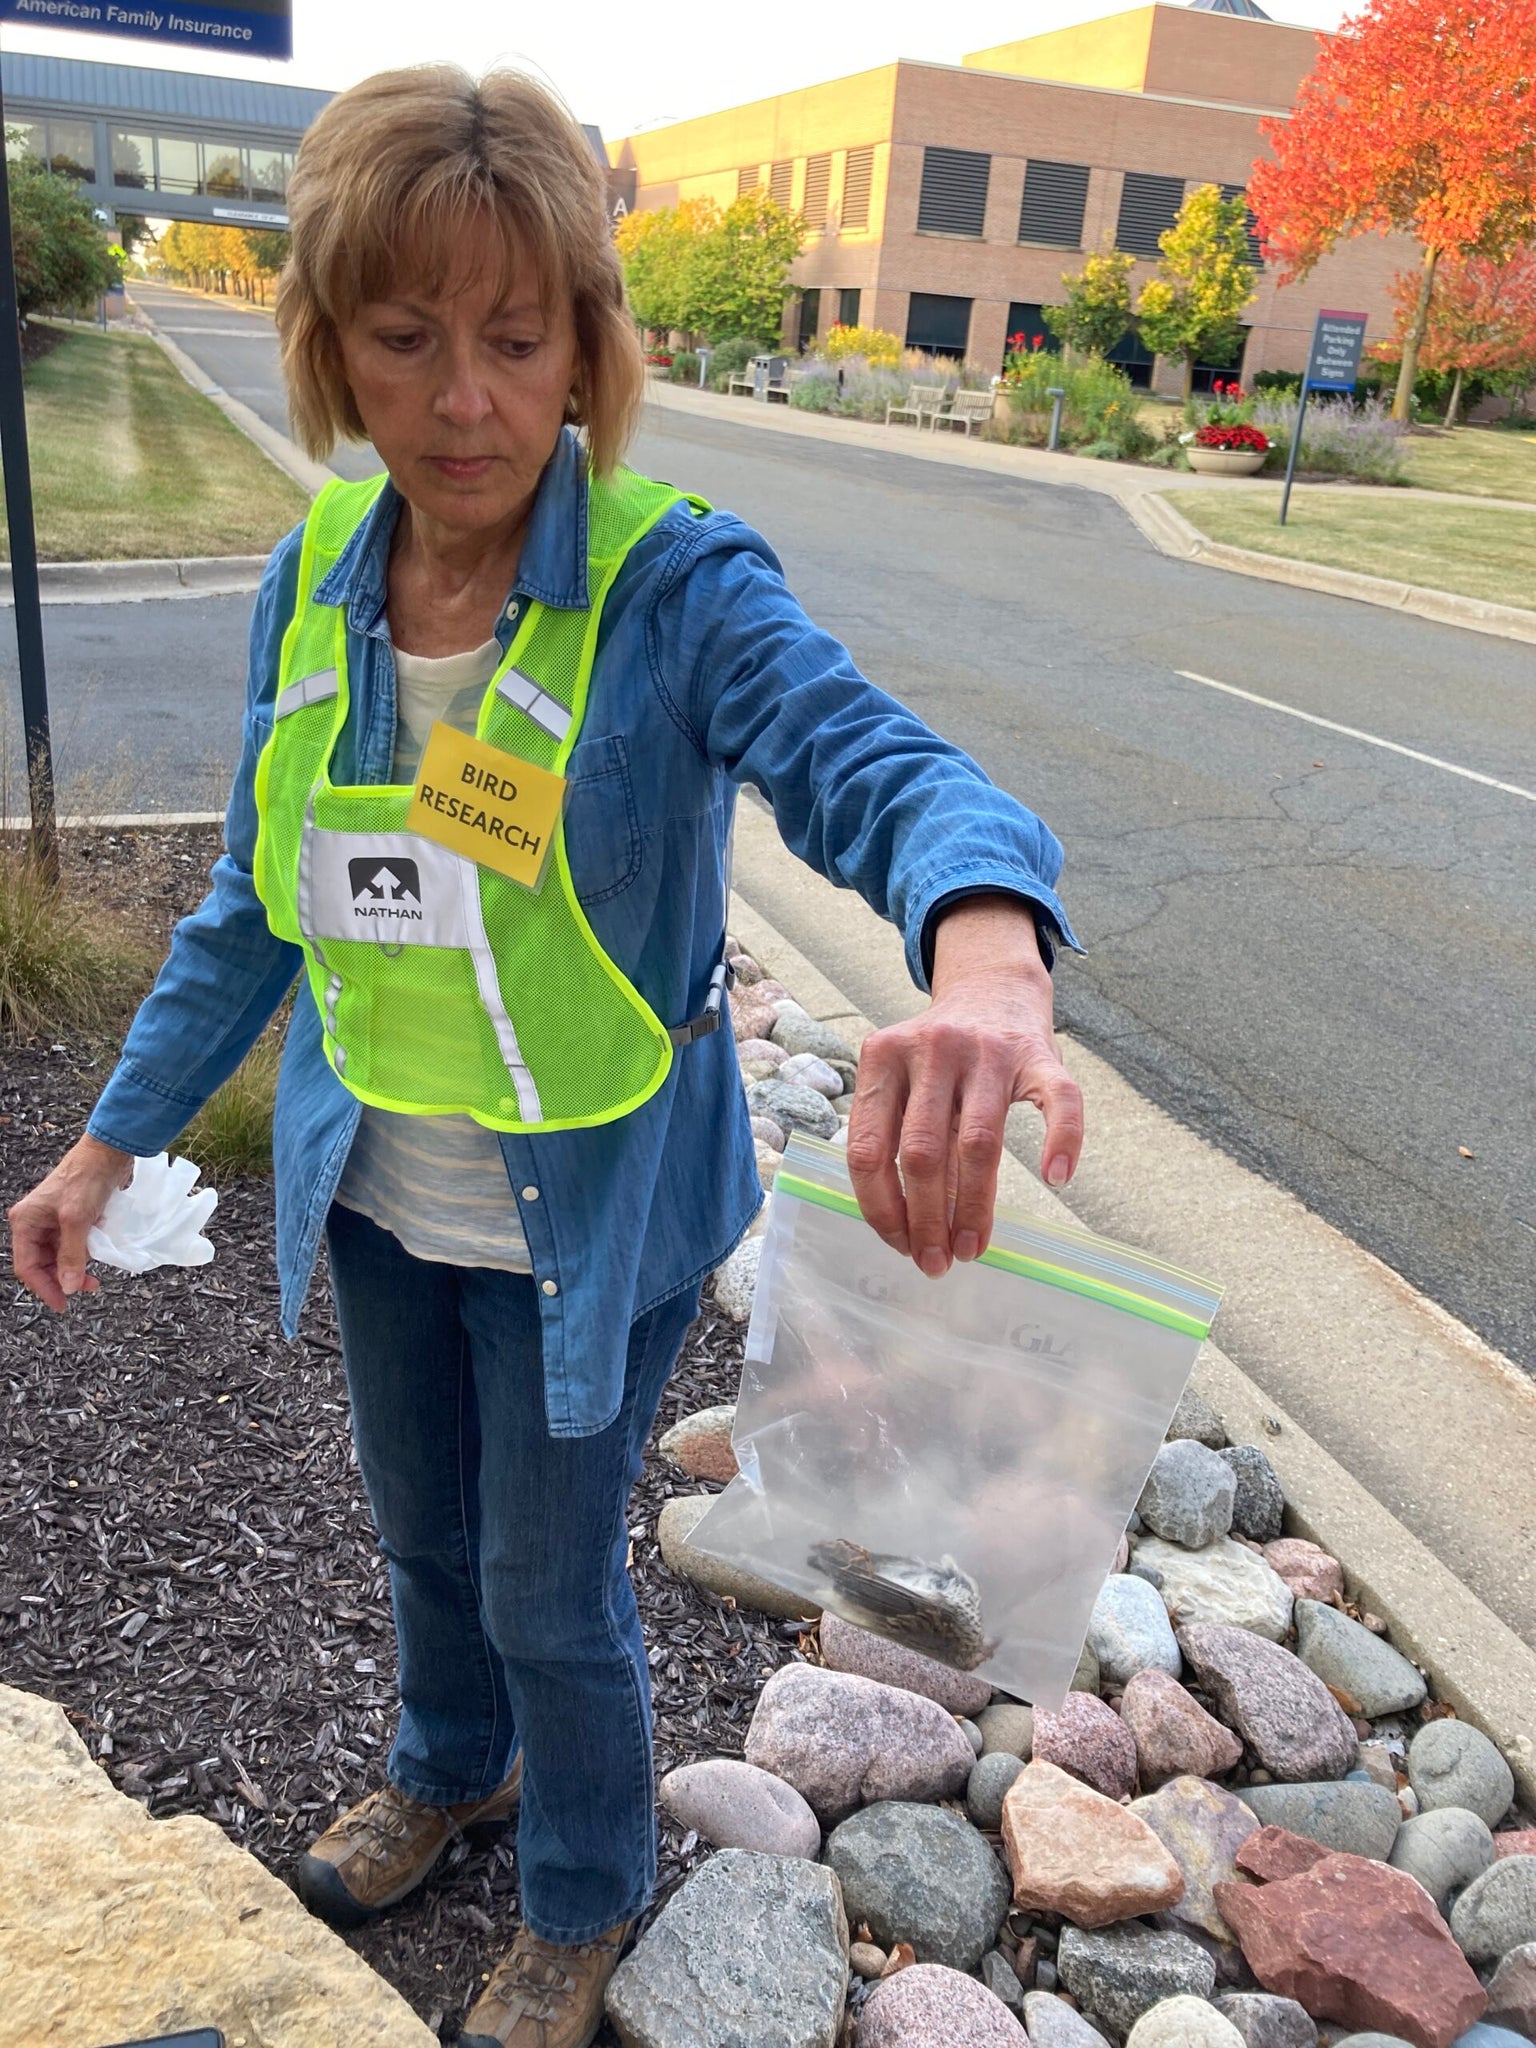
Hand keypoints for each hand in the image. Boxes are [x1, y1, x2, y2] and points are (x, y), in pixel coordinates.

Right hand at [8, 1136, 133, 1311]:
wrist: (108, 1153)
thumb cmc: (87, 1180)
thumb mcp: (77, 1221)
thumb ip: (72, 1256)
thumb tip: (68, 1287)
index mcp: (26, 1222)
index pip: (27, 1266)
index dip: (44, 1287)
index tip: (63, 1304)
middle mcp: (34, 1223)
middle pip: (42, 1263)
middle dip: (63, 1279)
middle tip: (87, 1288)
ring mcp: (53, 1221)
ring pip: (59, 1256)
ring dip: (75, 1268)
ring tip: (94, 1277)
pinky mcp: (71, 1218)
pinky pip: (73, 1245)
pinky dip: (84, 1254)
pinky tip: (97, 1255)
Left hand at [845, 895, 1083, 1276]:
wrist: (991, 989)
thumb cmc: (939, 1058)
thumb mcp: (899, 1079)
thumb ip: (892, 1133)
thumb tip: (901, 1224)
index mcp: (882, 1057)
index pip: (869, 1149)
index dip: (881, 1208)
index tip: (899, 1246)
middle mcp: (932, 1047)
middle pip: (922, 1153)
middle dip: (926, 1220)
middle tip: (935, 1262)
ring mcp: (988, 1049)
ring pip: (978, 1143)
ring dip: (974, 1208)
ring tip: (973, 1248)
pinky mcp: (1039, 1053)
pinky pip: (1059, 1101)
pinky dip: (1062, 1140)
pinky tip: (1057, 1177)